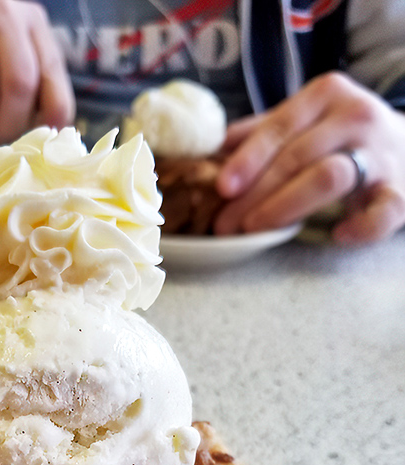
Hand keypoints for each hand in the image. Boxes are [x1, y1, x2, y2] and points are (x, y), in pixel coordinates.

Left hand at [214, 72, 404, 243]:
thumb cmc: (342, 136)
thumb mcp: (305, 120)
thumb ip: (263, 131)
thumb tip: (212, 148)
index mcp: (325, 96)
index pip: (279, 127)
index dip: (248, 159)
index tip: (222, 187)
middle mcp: (354, 117)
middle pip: (296, 156)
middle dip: (255, 193)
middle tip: (225, 224)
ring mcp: (381, 153)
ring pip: (329, 176)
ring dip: (287, 206)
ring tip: (256, 230)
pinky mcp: (401, 190)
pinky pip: (383, 210)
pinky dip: (362, 226)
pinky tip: (339, 235)